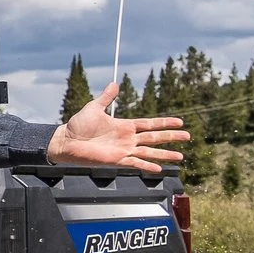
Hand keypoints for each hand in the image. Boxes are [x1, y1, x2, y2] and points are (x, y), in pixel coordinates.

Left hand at [46, 82, 189, 173]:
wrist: (65, 141)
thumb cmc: (78, 125)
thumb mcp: (93, 108)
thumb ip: (106, 97)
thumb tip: (115, 83)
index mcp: (125, 126)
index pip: (150, 123)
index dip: (165, 123)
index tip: (180, 122)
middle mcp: (127, 138)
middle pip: (155, 137)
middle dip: (171, 137)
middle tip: (188, 137)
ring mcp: (124, 150)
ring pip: (149, 152)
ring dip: (164, 154)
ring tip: (180, 156)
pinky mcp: (116, 160)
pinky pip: (135, 164)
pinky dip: (146, 166)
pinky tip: (159, 169)